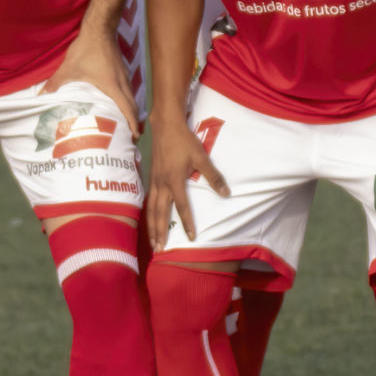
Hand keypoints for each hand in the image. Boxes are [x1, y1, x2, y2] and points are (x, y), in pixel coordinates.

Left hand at [47, 24, 139, 138]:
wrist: (99, 28)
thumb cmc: (87, 49)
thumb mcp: (69, 68)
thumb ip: (55, 83)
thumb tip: (41, 95)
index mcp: (113, 86)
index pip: (128, 109)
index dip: (133, 124)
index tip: (135, 137)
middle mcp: (123, 82)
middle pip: (134, 106)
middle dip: (135, 122)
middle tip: (132, 137)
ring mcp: (124, 75)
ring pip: (132, 97)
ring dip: (132, 111)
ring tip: (128, 123)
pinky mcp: (122, 70)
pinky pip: (129, 89)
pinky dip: (128, 100)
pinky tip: (121, 103)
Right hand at [144, 116, 224, 249]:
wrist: (165, 125)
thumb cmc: (184, 141)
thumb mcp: (201, 157)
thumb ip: (213, 176)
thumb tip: (226, 193)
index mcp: (174, 181)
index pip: (182, 207)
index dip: (187, 223)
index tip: (191, 238)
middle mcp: (161, 184)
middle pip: (159, 213)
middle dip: (159, 232)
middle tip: (159, 250)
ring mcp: (154, 180)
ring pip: (151, 208)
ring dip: (151, 226)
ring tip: (153, 241)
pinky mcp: (151, 176)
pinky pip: (149, 199)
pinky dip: (149, 213)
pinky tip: (150, 219)